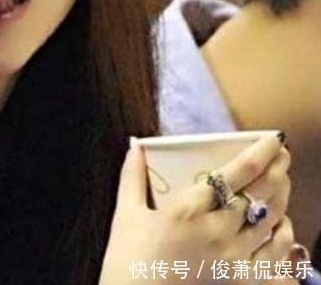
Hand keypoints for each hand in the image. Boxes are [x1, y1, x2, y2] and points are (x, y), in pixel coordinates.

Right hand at [99, 135, 294, 284]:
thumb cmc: (128, 262)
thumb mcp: (126, 214)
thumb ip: (132, 176)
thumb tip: (135, 144)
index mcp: (188, 209)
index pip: (236, 173)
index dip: (260, 152)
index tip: (272, 138)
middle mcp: (217, 232)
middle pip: (261, 194)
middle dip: (278, 169)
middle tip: (282, 154)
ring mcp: (234, 260)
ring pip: (272, 223)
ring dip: (281, 198)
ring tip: (281, 183)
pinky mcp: (242, 283)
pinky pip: (276, 258)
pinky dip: (283, 238)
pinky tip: (281, 226)